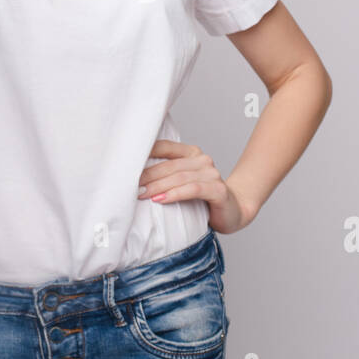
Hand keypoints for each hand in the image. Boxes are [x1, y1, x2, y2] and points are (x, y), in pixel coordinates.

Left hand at [137, 139, 256, 233]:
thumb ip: (165, 176)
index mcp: (191, 153)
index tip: (126, 163)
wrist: (233, 212)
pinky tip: (161, 200)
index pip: (165, 147)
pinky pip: (193, 189)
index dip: (145, 153)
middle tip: (129, 187)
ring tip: (142, 195)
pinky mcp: (218, 190)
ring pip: (179, 177)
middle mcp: (202, 160)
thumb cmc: (202, 199)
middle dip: (147, 176)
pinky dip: (175, 194)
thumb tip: (133, 177)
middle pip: (169, 165)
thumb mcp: (181, 184)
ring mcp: (212, 174)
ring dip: (158, 186)